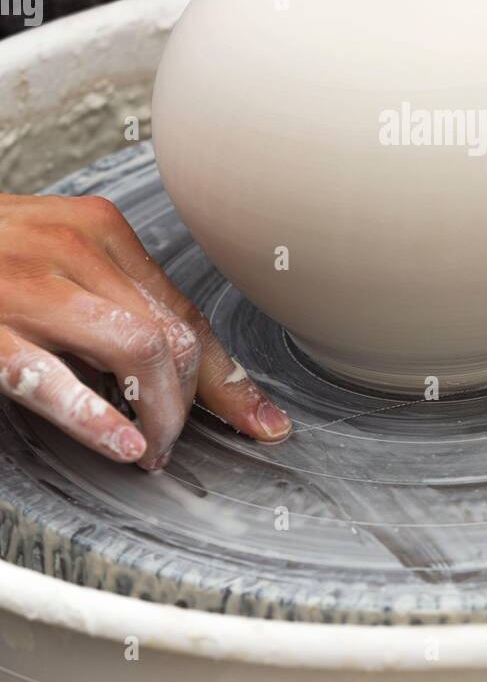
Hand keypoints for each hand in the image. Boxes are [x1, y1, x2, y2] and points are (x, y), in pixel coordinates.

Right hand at [0, 193, 291, 468]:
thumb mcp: (55, 257)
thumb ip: (110, 296)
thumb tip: (174, 361)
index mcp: (99, 231)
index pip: (186, 313)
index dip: (228, 377)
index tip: (262, 420)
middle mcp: (74, 249)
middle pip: (173, 337)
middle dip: (193, 406)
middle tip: (178, 445)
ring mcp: (28, 286)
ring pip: (138, 352)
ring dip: (157, 416)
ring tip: (149, 449)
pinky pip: (52, 379)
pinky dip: (96, 418)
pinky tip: (121, 445)